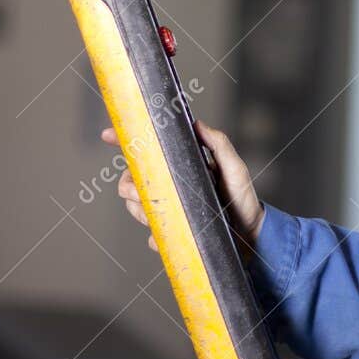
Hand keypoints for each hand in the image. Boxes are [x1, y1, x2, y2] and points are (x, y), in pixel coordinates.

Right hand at [101, 120, 264, 250]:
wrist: (250, 233)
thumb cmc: (242, 197)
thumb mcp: (234, 168)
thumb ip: (219, 144)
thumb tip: (197, 123)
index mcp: (178, 166)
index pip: (144, 152)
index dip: (122, 142)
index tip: (108, 136)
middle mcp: (168, 186)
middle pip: (129, 181)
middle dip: (129, 186)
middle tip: (143, 191)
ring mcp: (166, 210)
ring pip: (134, 207)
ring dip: (142, 211)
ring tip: (166, 212)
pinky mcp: (170, 233)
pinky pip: (152, 236)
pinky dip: (159, 236)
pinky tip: (175, 233)